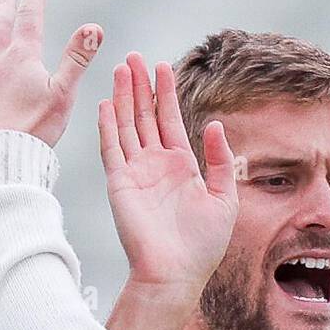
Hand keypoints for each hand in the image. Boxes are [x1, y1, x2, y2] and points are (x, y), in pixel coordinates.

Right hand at [99, 53, 238, 295]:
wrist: (176, 274)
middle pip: (145, 116)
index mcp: (181, 167)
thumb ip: (220, 161)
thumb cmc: (203, 246)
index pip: (170, 121)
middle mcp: (156, 166)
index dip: (165, 93)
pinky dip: (108, 126)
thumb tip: (216, 124)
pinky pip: (111, 149)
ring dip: (123, 97)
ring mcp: (135, 173)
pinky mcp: (119, 184)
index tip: (162, 66)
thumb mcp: (224, 199)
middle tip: (136, 56)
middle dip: (140, 86)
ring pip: (126, 125)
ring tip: (121, 67)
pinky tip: (105, 103)